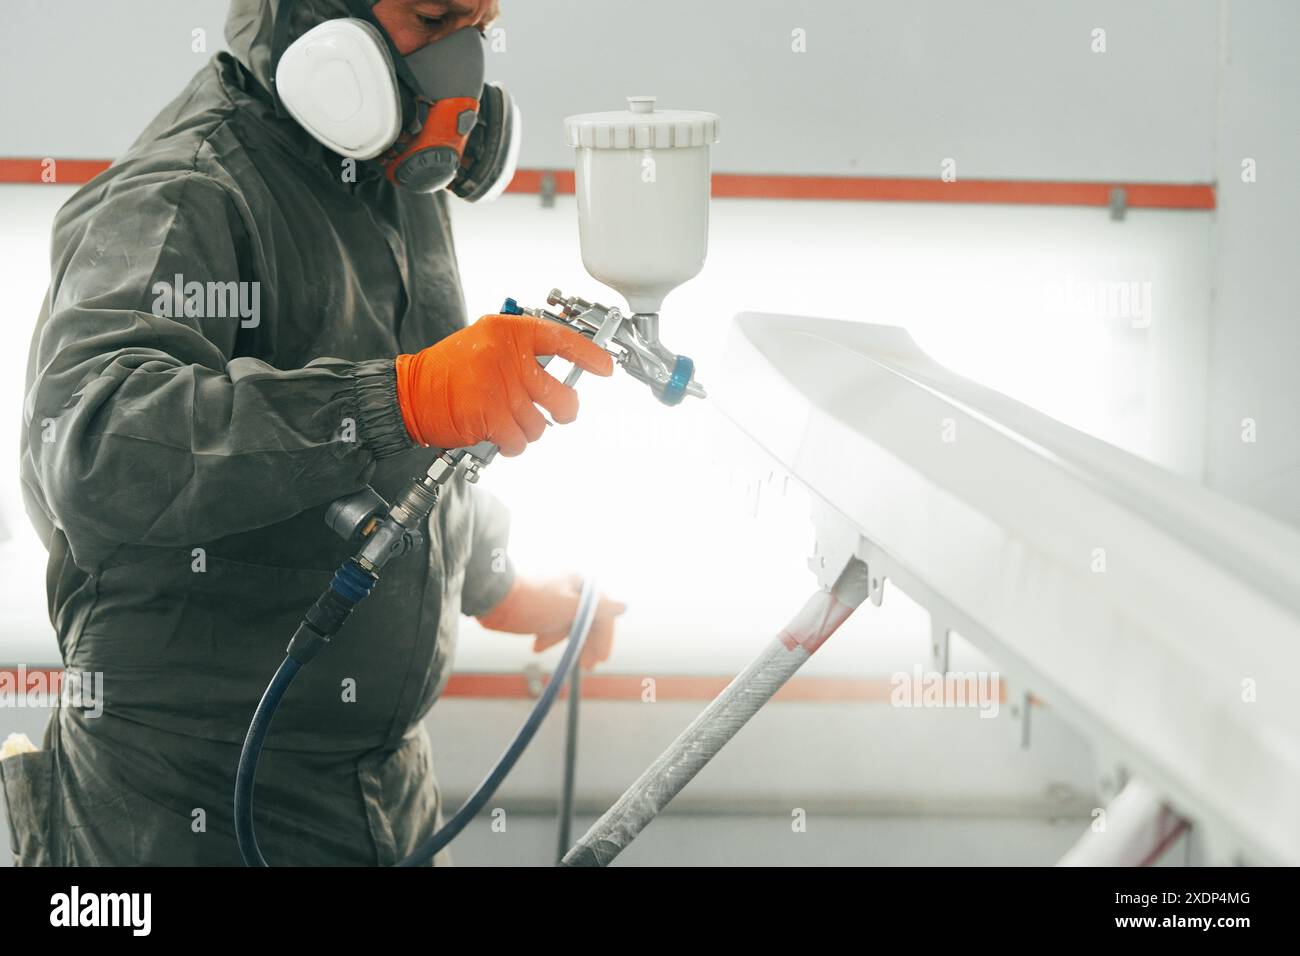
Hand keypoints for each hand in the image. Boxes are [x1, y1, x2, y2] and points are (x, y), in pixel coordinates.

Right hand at [395, 313, 612, 455]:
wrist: (410, 392)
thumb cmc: (448, 371)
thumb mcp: (484, 342)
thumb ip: (519, 351)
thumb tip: (556, 368)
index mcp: (509, 333)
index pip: (561, 339)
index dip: (589, 354)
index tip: (606, 366)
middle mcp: (507, 357)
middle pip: (561, 394)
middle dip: (566, 411)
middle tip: (561, 413)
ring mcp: (500, 388)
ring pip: (540, 425)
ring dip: (527, 431)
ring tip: (507, 422)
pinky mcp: (490, 417)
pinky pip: (519, 441)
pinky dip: (511, 445)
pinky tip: (497, 435)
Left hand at [477, 574, 626, 669]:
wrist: (494, 601)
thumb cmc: (534, 603)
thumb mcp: (570, 608)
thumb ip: (598, 610)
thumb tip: (625, 607)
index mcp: (580, 583)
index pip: (603, 611)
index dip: (605, 636)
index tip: (602, 658)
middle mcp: (571, 589)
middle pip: (587, 620)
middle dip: (585, 643)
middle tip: (588, 666)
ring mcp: (555, 600)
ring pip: (569, 626)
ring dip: (563, 642)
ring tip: (555, 654)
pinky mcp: (541, 610)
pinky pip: (553, 627)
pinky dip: (548, 638)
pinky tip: (536, 646)